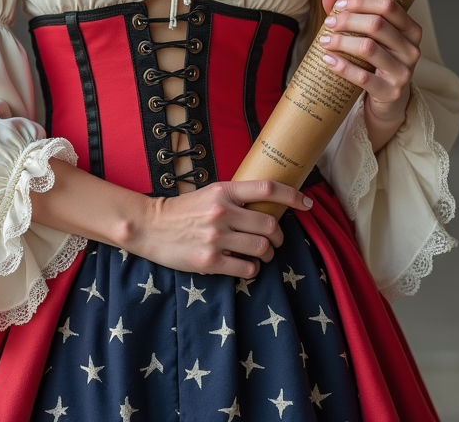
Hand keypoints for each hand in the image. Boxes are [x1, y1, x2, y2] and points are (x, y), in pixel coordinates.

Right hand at [129, 180, 312, 278]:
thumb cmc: (183, 210)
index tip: (307, 203)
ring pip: (262, 248)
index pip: (267, 189)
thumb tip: (270, 206)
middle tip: (274, 240)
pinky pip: (247, 269)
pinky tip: (244, 265)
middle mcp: (222, 212)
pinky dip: (252, 269)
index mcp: (224, 191)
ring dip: (267, 254)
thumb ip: (236, 198)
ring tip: (260, 254)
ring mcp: (216, 238)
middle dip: (278, 236)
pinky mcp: (210, 261)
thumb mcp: (210, 193)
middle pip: (270, 224)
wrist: (150, 227)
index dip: (292, 195)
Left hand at [317, 0, 420, 144]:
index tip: (338, 5)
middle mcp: (411, 49)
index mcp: (410, 29)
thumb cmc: (377, 59)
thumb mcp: (369, 35)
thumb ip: (351, 12)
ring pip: (368, 48)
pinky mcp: (390, 92)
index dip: (361, 1)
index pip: (388, 5)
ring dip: (341, 41)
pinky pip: (362, 77)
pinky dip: (341, 66)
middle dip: (347, 20)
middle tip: (328, 22)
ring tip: (324, 40)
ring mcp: (403, 72)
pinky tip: (328, 59)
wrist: (389, 99)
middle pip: (376, 24)